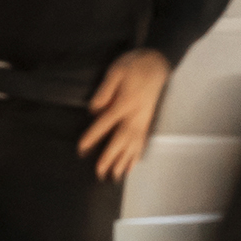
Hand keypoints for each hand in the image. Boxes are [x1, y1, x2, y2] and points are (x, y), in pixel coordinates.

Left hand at [81, 48, 170, 181]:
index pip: (106, 122)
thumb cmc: (134, 65)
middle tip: (99, 173)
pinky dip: (136, 156)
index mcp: (125, 102)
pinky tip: (131, 166)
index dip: (93, 137)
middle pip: (121, 140)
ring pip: (133, 145)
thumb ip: (105, 91)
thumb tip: (94, 110)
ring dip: (124, 162)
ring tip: (115, 177)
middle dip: (110, 157)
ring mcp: (143, 120)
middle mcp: (135, 115)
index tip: (82, 150)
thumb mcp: (116, 70)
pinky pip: (142, 142)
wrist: (158, 63)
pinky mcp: (148, 121)